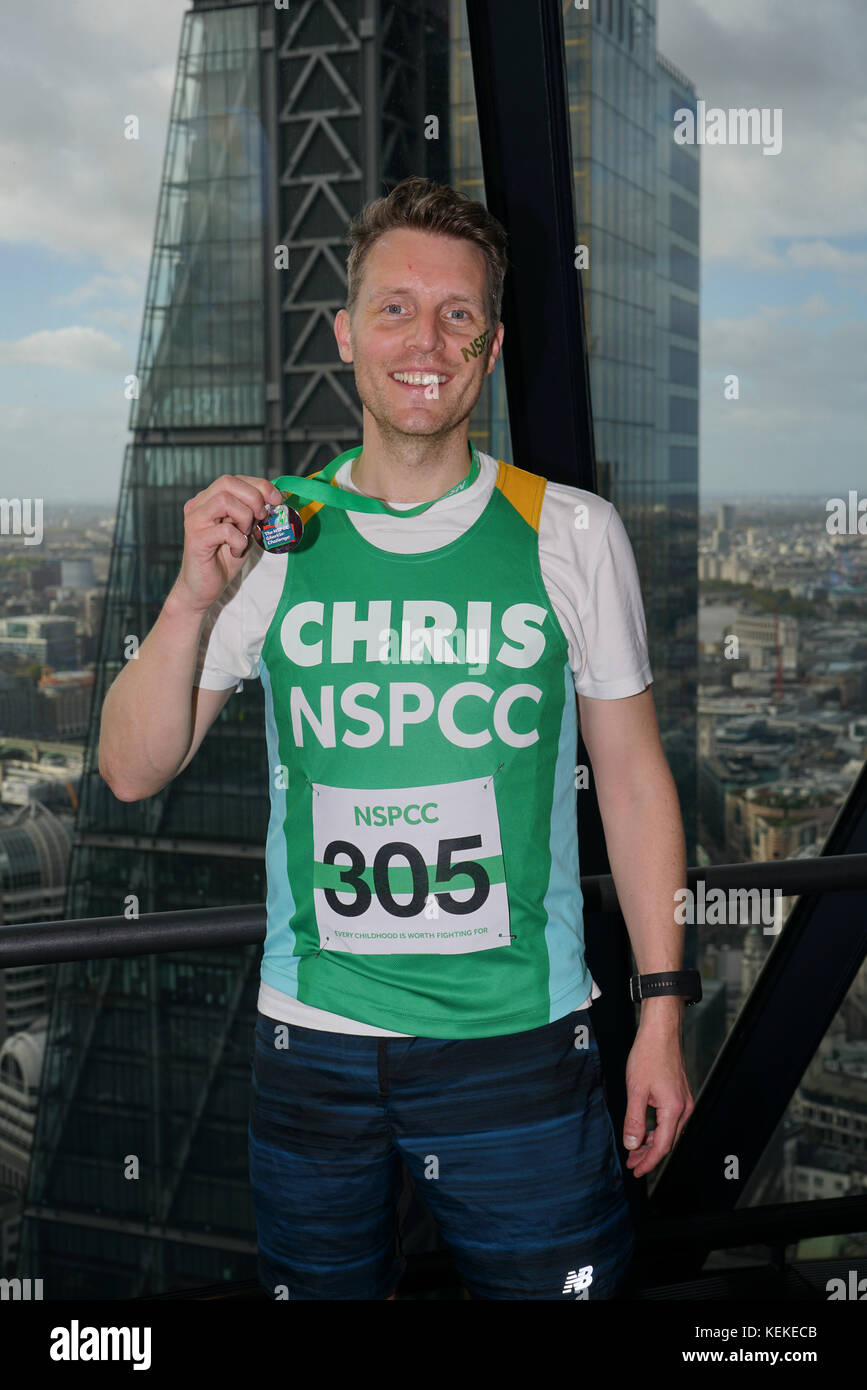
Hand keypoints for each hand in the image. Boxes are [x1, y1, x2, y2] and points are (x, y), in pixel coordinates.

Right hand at [174, 474, 283, 612]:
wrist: (202, 588)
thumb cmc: (223, 559)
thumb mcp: (243, 531)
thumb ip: (253, 514)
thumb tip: (274, 500)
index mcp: (208, 500)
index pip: (235, 479)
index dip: (259, 485)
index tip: (276, 500)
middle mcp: (198, 505)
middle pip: (227, 482)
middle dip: (253, 497)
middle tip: (261, 518)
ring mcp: (194, 520)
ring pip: (224, 500)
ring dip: (244, 517)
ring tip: (244, 535)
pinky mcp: (196, 539)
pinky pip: (225, 530)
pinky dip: (238, 540)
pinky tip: (235, 551)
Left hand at [621, 1020, 693, 1177]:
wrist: (661, 1031)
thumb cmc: (649, 1055)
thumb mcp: (635, 1090)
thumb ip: (634, 1120)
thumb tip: (632, 1144)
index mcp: (674, 1109)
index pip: (662, 1146)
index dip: (648, 1162)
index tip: (636, 1171)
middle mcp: (683, 1108)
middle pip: (668, 1142)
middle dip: (649, 1155)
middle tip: (632, 1164)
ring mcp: (684, 1100)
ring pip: (669, 1132)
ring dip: (653, 1143)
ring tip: (635, 1150)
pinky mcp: (680, 1094)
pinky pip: (670, 1120)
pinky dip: (658, 1130)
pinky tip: (645, 1131)